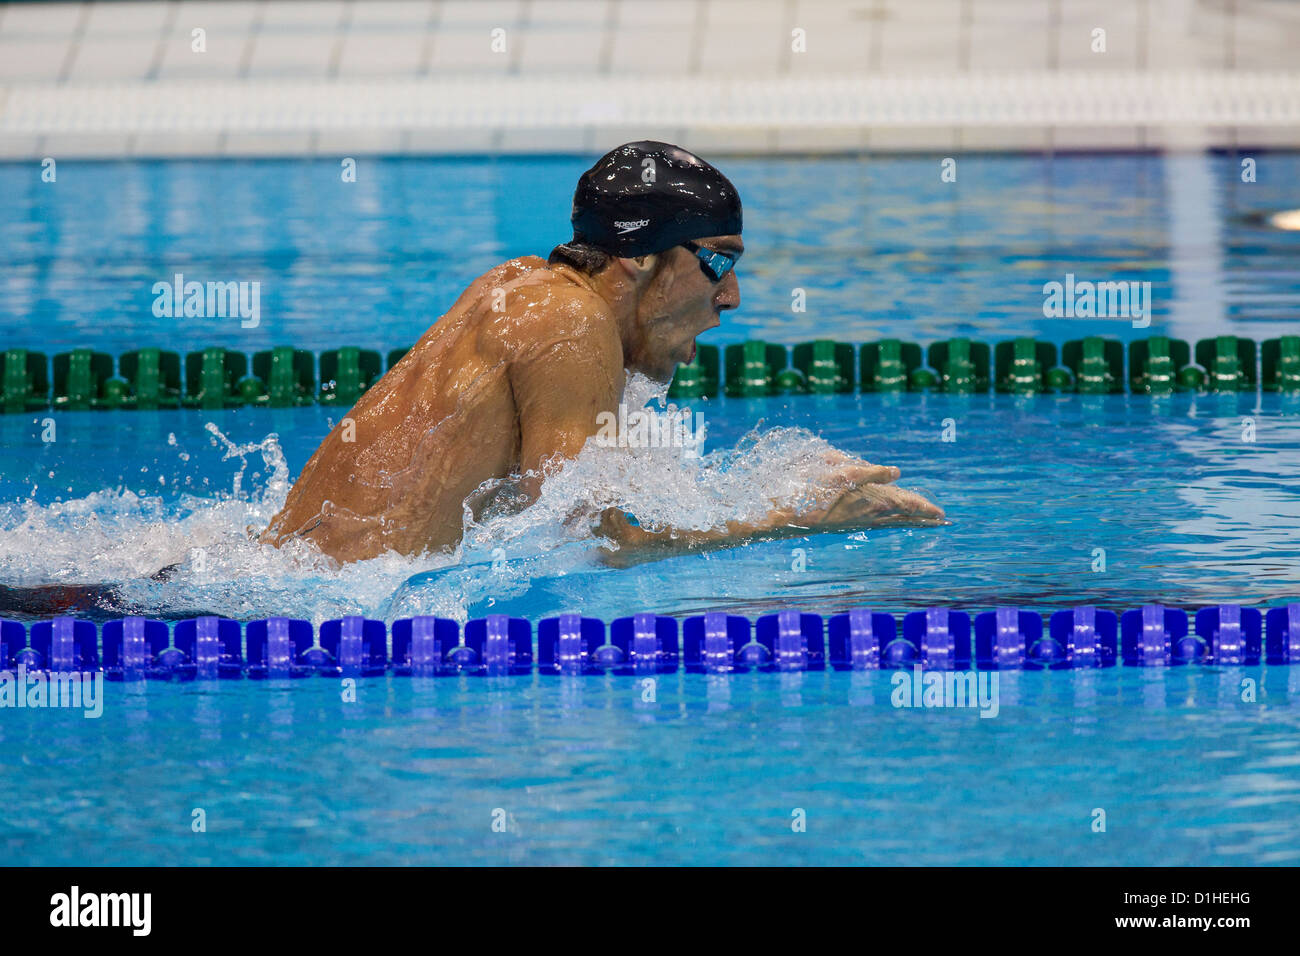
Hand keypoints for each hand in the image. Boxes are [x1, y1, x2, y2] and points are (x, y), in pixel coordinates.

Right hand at [806, 454, 944, 528]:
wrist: (792, 517)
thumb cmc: (815, 493)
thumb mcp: (845, 475)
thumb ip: (873, 472)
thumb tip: (897, 472)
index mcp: (874, 503)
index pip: (907, 505)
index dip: (924, 509)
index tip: (942, 516)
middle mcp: (871, 516)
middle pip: (903, 515)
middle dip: (922, 516)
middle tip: (942, 519)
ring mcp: (861, 521)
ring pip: (892, 520)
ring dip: (910, 520)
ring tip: (925, 522)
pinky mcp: (851, 522)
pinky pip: (879, 521)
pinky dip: (892, 520)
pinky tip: (891, 519)